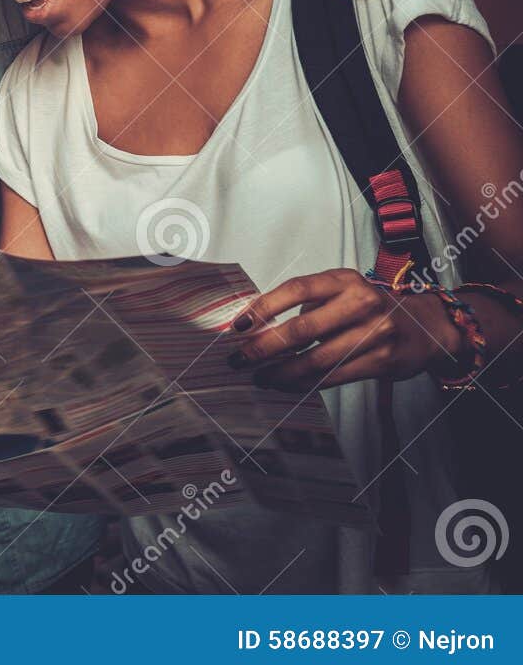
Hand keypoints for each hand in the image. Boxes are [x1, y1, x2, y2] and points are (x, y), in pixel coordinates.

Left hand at [227, 269, 465, 390]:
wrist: (425, 327)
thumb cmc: (370, 308)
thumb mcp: (342, 291)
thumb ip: (307, 303)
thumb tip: (257, 324)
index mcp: (345, 280)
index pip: (297, 289)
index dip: (264, 307)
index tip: (239, 324)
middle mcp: (362, 303)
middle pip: (302, 329)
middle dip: (264, 347)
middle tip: (239, 358)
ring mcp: (375, 333)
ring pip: (316, 359)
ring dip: (281, 371)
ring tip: (260, 376)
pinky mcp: (382, 361)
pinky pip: (333, 376)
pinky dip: (304, 383)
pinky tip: (286, 384)